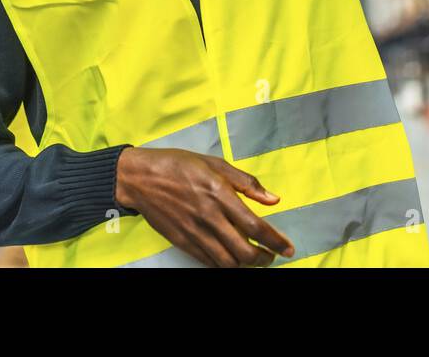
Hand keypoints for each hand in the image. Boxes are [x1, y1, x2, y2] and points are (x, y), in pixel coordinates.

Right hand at [114, 147, 295, 266]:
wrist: (140, 177)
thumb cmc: (178, 165)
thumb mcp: (215, 163)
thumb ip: (246, 183)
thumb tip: (273, 199)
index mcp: (219, 194)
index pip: (255, 226)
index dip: (275, 241)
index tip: (287, 248)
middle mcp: (209, 217)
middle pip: (243, 251)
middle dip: (263, 258)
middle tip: (271, 255)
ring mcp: (194, 232)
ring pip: (227, 262)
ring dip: (245, 265)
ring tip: (254, 258)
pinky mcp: (182, 241)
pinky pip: (208, 261)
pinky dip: (224, 264)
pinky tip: (231, 258)